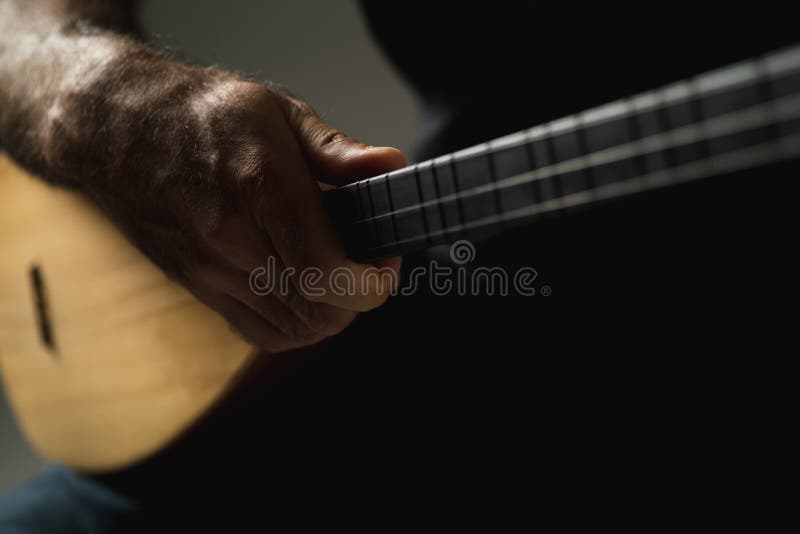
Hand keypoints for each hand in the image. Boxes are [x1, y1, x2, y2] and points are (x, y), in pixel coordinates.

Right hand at [53, 66, 405, 351]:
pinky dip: (294, 325)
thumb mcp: (277, 112)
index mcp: (259, 188)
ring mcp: (209, 270)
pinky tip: (302, 290)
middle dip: (359, 297)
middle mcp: (231, 239)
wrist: (113, 130)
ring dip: (330, 313)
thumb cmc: (199, 113)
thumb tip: (392, 169)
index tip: (386, 259)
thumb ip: (338, 150)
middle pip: (318, 313)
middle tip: (368, 262)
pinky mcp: (197, 286)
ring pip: (293, 331)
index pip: (328, 272)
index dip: (372, 283)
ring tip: (337, 272)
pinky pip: (259, 332)